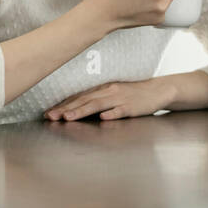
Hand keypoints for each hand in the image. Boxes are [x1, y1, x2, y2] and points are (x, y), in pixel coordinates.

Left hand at [44, 78, 174, 121]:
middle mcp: (109, 91)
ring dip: (82, 111)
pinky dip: (111, 114)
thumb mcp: (113, 92)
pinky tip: (103, 118)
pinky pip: (121, 111)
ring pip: (98, 105)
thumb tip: (76, 106)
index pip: (79, 97)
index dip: (63, 105)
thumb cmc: (133, 93)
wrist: (158, 90)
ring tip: (69, 118)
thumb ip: (97, 99)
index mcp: (103, 89)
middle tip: (51, 117)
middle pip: (84, 100)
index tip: (49, 113)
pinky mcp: (132, 107)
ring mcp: (120, 99)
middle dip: (66, 109)